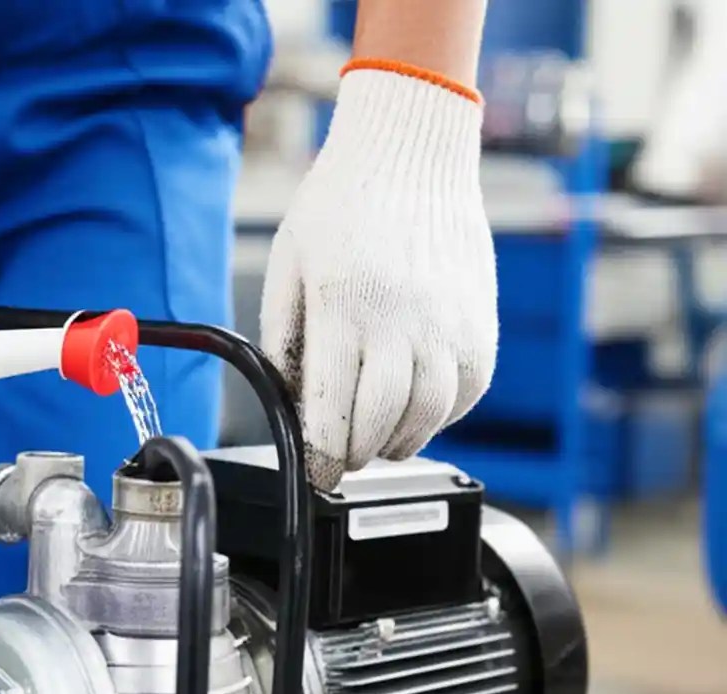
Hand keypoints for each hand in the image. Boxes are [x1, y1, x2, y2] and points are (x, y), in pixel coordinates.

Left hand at [260, 66, 497, 490]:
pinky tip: (416, 409)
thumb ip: (284, 335)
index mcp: (344, 306)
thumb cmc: (341, 202)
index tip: (314, 473)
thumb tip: (289, 394)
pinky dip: (440, 414)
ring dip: (397, 441)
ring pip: (428, 416)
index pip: (332, 406)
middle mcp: (402, 320)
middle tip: (339, 460)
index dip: (321, 452)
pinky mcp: (479, 323)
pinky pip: (466, 391)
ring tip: (374, 439)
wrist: (410, 151)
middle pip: (380, 421)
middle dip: (354, 453)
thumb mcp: (289, 264)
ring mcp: (448, 323)